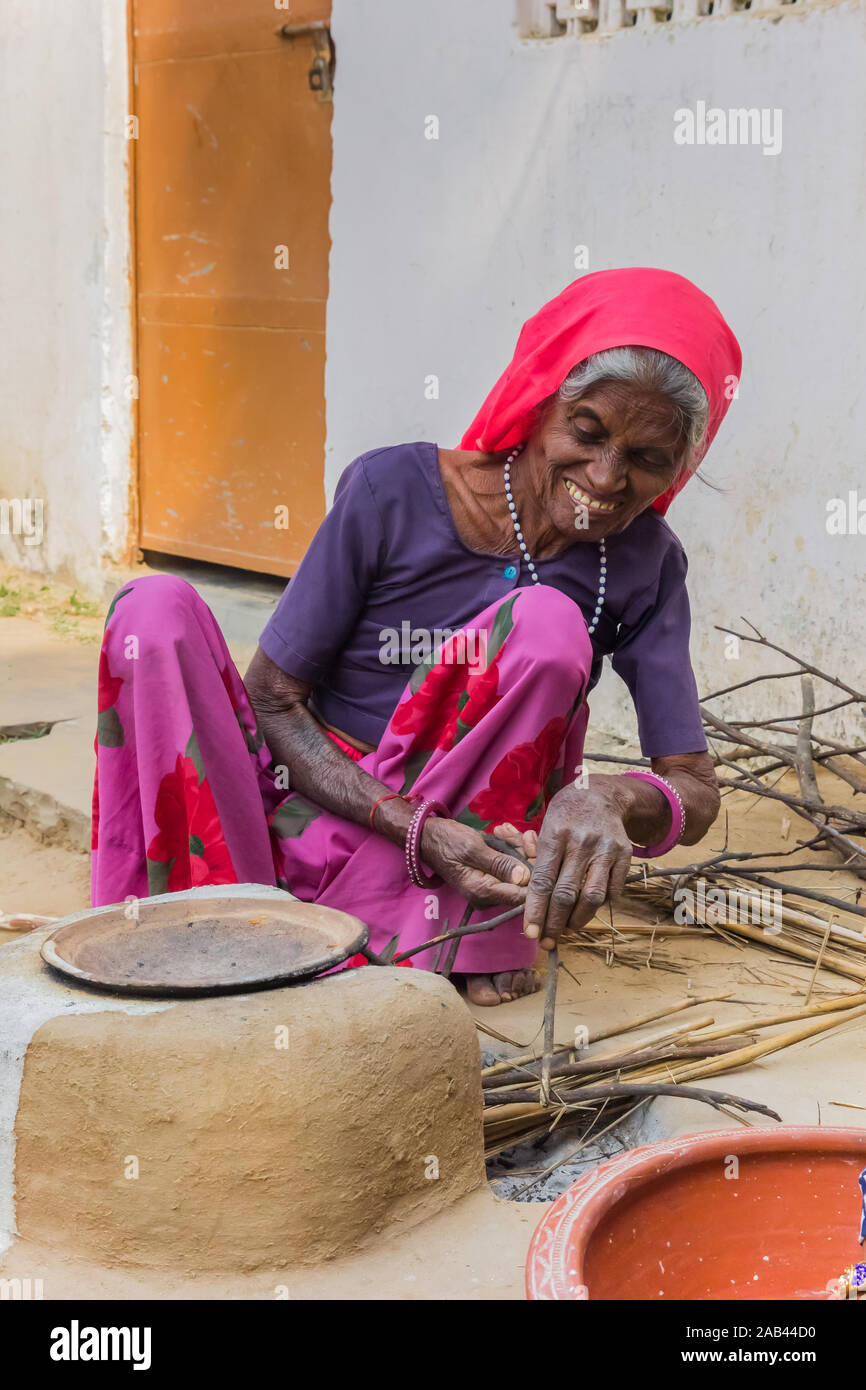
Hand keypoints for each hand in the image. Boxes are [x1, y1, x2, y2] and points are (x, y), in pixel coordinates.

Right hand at [419, 817, 530, 908]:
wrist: (429, 836)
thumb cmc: (447, 841)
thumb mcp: (473, 848)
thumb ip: (499, 864)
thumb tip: (525, 878)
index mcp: (483, 892)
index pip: (521, 895)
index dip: (536, 875)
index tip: (536, 850)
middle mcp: (490, 893)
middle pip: (524, 881)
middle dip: (527, 854)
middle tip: (522, 834)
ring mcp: (491, 884)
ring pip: (520, 869)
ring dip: (517, 846)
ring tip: (505, 829)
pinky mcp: (492, 874)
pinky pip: (510, 863)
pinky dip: (511, 846)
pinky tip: (503, 832)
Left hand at [523, 782, 631, 950]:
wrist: (601, 794)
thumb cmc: (565, 816)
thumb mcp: (545, 828)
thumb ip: (538, 862)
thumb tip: (530, 901)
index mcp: (556, 835)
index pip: (543, 881)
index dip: (536, 911)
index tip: (531, 932)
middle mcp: (581, 843)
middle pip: (566, 894)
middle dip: (555, 923)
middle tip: (547, 940)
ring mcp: (605, 849)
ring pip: (592, 897)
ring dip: (578, 920)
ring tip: (567, 928)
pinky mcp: (624, 855)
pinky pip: (613, 890)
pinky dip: (600, 905)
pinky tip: (587, 908)